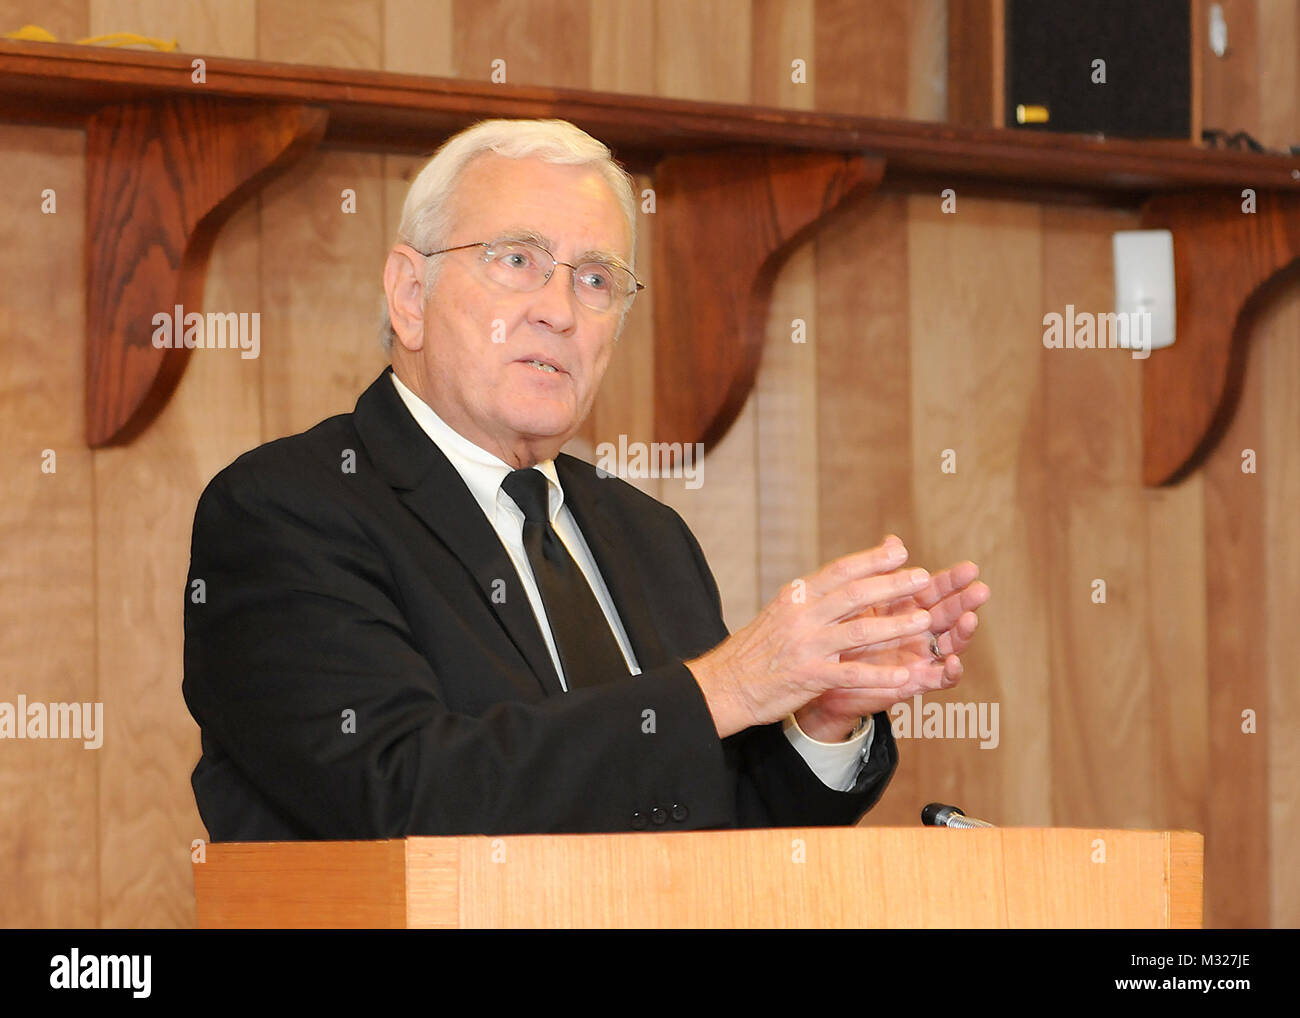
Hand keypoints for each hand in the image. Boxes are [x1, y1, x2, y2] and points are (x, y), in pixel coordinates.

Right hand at [685, 535, 934, 738]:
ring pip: (859, 630)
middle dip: (893, 584)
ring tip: (925, 621)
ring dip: (895, 625)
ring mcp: (805, 645)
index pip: (840, 571)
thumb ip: (814, 596)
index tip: (901, 551)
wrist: (724, 684)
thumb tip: (843, 575)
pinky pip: (851, 674)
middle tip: (923, 577)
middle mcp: (801, 615)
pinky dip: (879, 675)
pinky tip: (904, 678)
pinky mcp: (807, 676)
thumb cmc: (758, 649)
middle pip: (855, 594)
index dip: (872, 560)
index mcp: (796, 596)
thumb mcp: (782, 612)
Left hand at [793, 557, 990, 740]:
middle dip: (965, 601)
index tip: (970, 568)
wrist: (823, 675)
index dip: (952, 580)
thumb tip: (893, 540)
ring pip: (950, 644)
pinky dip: (948, 672)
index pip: (934, 590)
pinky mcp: (913, 683)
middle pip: (948, 614)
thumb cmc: (843, 634)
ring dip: (962, 633)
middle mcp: (918, 631)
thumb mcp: (860, 601)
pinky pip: (936, 679)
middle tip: (980, 589)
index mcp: (906, 607)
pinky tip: (953, 662)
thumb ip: (879, 573)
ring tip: (970, 619)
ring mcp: (918, 657)